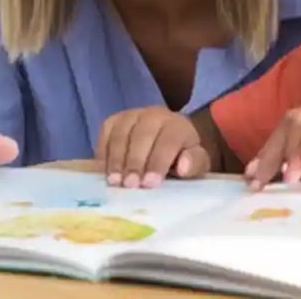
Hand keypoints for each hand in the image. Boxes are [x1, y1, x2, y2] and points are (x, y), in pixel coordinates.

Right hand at [96, 107, 210, 188]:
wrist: (169, 139)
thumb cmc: (182, 157)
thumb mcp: (197, 162)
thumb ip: (195, 164)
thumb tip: (184, 168)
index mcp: (177, 125)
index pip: (167, 141)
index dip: (158, 162)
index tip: (150, 184)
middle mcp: (154, 115)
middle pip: (142, 136)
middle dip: (135, 162)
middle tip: (130, 185)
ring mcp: (131, 115)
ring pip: (121, 134)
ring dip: (117, 159)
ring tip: (114, 181)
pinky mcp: (114, 120)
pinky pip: (106, 133)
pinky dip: (103, 152)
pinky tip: (104, 171)